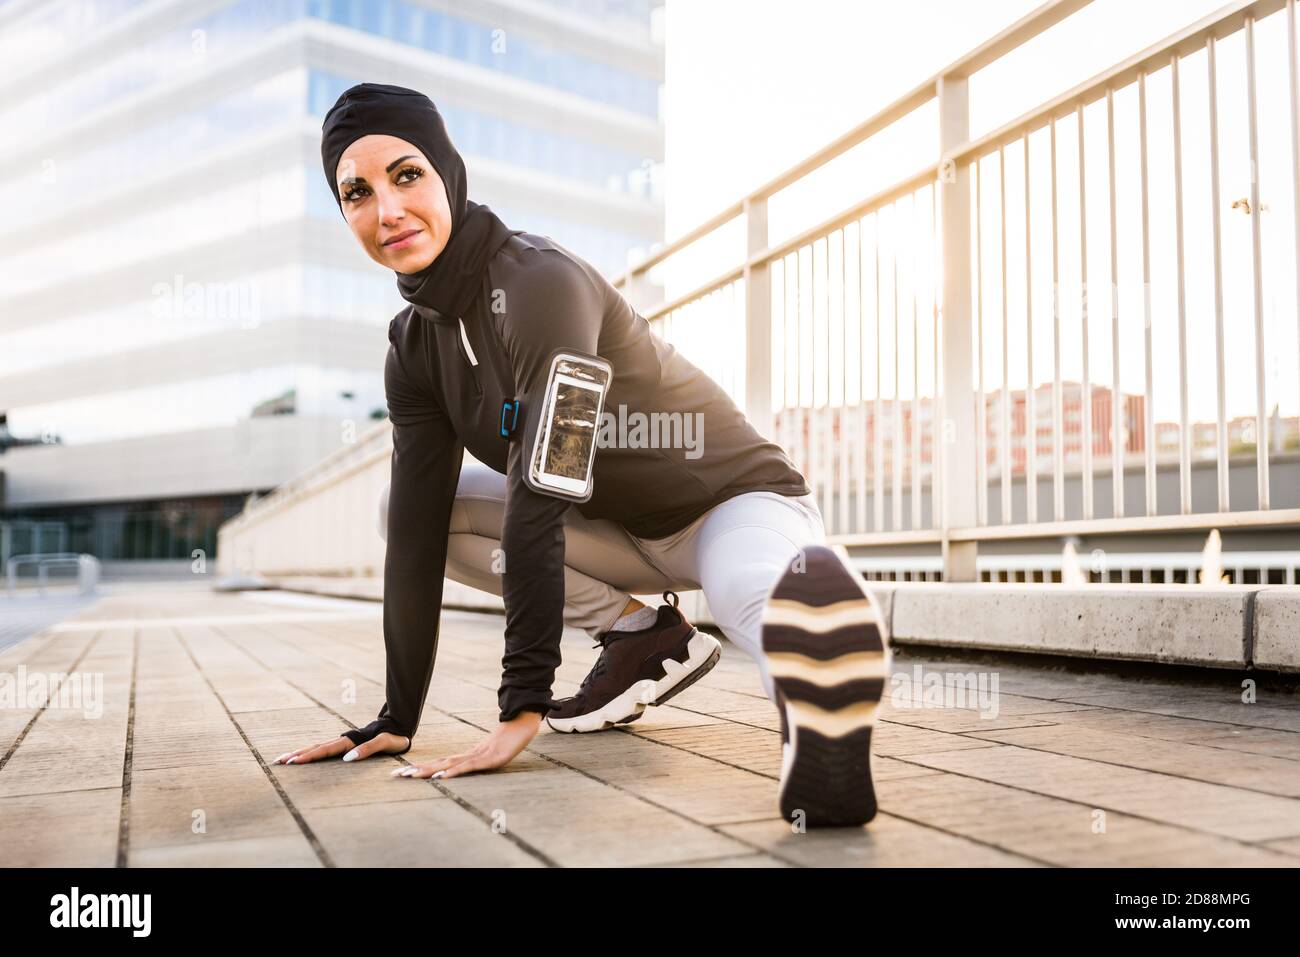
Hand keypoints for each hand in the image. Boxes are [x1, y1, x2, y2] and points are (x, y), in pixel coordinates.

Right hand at [272, 731, 410, 765]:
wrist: (400, 726)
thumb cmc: (393, 738)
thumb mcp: (384, 743)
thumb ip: (368, 749)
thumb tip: (348, 758)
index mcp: (350, 742)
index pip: (325, 750)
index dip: (309, 756)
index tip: (293, 762)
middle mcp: (344, 741)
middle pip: (316, 748)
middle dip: (297, 755)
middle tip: (278, 762)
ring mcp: (344, 742)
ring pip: (318, 747)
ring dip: (301, 753)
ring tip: (284, 759)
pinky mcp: (346, 745)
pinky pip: (325, 749)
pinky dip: (312, 753)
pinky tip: (302, 757)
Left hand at [394, 711, 541, 779]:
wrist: (523, 720)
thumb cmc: (510, 737)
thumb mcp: (493, 753)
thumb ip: (481, 759)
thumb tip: (468, 765)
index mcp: (468, 756)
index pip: (440, 763)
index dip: (421, 768)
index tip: (403, 773)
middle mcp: (468, 755)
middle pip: (438, 763)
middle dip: (417, 770)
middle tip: (396, 775)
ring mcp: (478, 757)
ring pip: (448, 765)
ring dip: (428, 771)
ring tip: (411, 775)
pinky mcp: (489, 759)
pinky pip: (467, 767)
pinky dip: (452, 772)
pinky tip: (440, 777)